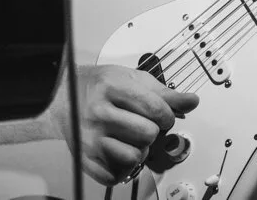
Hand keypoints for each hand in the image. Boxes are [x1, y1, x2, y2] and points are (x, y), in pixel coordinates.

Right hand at [47, 63, 199, 184]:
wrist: (64, 96)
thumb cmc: (100, 86)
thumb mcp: (133, 79)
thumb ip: (164, 93)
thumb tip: (192, 101)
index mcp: (112, 88)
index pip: (155, 108)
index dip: (167, 115)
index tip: (163, 115)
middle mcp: (98, 113)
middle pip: (148, 134)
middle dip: (153, 131)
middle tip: (143, 125)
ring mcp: (90, 138)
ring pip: (134, 157)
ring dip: (140, 151)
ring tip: (132, 139)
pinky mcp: (84, 158)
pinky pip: (114, 176)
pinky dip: (123, 169)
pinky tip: (120, 152)